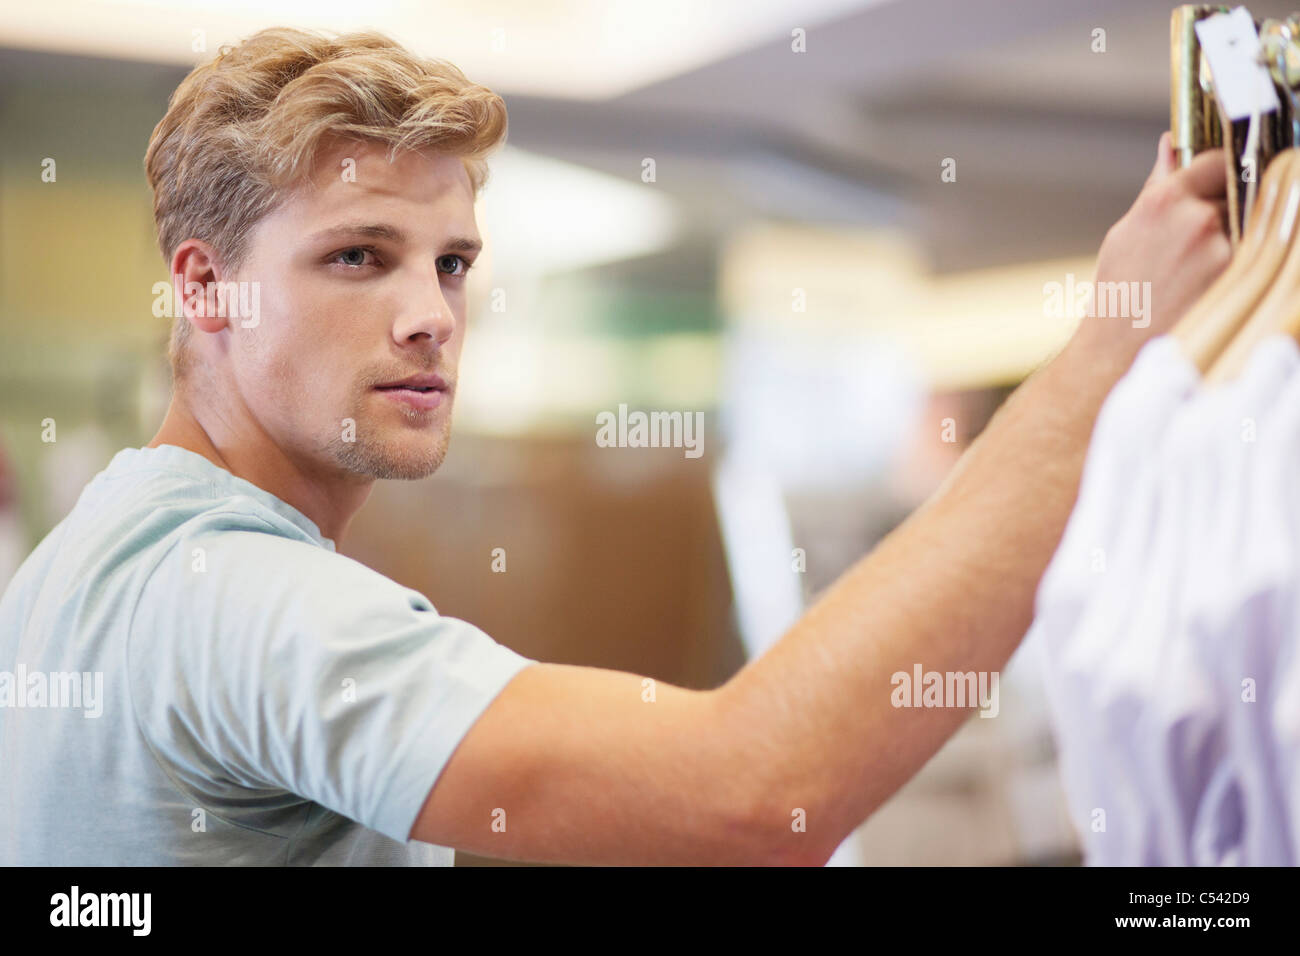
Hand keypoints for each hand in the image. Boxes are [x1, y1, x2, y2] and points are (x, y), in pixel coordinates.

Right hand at [1068, 131, 1229, 370]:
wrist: (1118, 353)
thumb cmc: (1120, 295)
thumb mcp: (1127, 233)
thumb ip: (1157, 186)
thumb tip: (1170, 145)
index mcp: (1163, 202)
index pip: (1215, 161)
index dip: (1216, 173)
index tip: (1217, 183)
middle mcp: (1197, 220)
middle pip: (1236, 193)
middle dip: (1224, 210)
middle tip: (1198, 242)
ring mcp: (1223, 250)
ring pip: (1246, 226)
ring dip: (1232, 239)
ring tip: (1197, 270)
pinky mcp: (1240, 278)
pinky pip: (1250, 256)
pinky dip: (1236, 266)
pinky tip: (1207, 285)